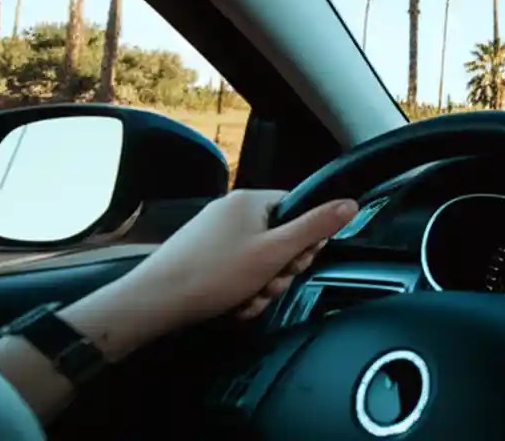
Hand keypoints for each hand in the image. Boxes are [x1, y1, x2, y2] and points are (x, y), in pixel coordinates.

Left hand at [125, 190, 357, 326]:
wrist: (154, 302)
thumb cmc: (215, 273)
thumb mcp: (275, 252)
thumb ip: (315, 227)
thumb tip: (350, 202)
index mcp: (251, 201)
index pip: (297, 208)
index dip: (306, 238)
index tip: (297, 261)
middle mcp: (232, 212)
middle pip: (280, 237)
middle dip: (280, 268)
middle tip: (270, 284)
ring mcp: (214, 234)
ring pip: (260, 259)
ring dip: (262, 284)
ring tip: (248, 300)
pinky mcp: (202, 255)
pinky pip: (238, 269)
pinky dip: (242, 288)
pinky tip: (234, 304)